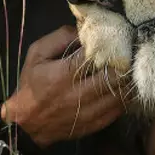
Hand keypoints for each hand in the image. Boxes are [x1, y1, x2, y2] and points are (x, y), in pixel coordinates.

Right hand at [1, 25, 124, 147]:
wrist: (26, 123)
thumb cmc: (31, 84)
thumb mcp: (36, 54)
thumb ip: (60, 38)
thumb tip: (84, 30)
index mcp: (64, 74)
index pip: (95, 55)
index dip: (108, 45)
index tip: (115, 38)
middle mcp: (78, 94)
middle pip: (113, 75)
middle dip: (123, 63)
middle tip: (128, 54)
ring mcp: (88, 112)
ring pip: (120, 94)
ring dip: (126, 80)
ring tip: (128, 70)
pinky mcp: (94, 124)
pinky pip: (118, 110)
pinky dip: (124, 98)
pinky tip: (123, 88)